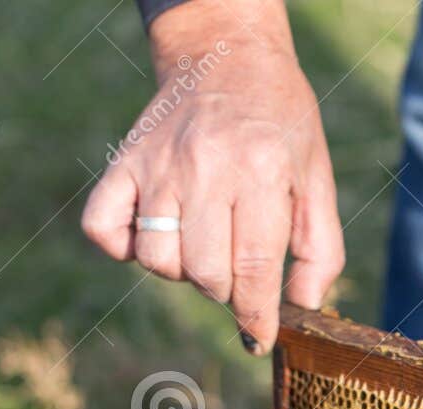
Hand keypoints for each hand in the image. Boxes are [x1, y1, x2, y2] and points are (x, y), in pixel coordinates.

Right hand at [80, 0, 342, 353]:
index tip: (259, 338)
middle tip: (238, 271)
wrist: (228, 57)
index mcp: (260, 172)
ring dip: (181, 271)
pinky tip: (155, 235)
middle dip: (225, 291)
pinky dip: (124, 247)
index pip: (253, 269)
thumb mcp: (316, 179)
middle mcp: (204, 168)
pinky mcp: (123, 162)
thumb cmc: (282, 126)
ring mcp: (157, 165)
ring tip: (204, 245)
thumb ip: (319, 248)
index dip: (257, 316)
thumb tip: (304, 308)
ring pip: (157, 258)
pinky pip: (103, 229)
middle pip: (204, 272)